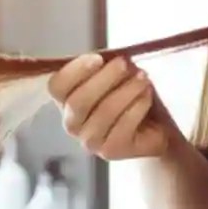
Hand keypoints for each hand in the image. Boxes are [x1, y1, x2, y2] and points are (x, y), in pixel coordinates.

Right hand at [48, 54, 176, 159]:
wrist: (150, 128)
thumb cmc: (127, 95)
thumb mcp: (113, 75)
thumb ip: (106, 66)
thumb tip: (114, 57)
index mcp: (65, 99)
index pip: (57, 86)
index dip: (75, 71)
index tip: (98, 58)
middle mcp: (72, 123)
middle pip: (78, 102)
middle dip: (104, 79)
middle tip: (124, 64)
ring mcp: (90, 141)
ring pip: (104, 113)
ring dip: (126, 90)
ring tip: (143, 77)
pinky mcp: (110, 151)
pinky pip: (123, 126)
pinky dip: (137, 106)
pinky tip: (146, 96)